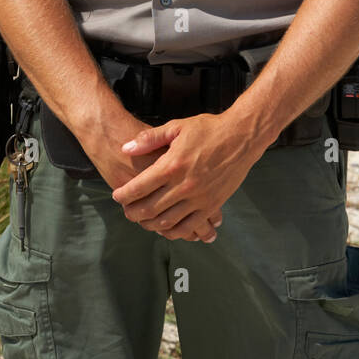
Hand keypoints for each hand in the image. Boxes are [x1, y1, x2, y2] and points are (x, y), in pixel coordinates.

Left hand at [80, 115, 221, 242]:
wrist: (241, 136)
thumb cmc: (209, 129)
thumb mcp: (177, 127)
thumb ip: (150, 139)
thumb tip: (126, 148)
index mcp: (172, 165)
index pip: (139, 187)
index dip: (124, 195)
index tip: (116, 196)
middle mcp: (183, 186)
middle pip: (150, 209)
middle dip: (133, 213)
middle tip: (126, 212)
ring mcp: (198, 198)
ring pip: (167, 222)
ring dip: (150, 224)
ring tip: (143, 221)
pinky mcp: (212, 205)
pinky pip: (189, 226)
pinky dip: (175, 232)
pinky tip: (167, 229)